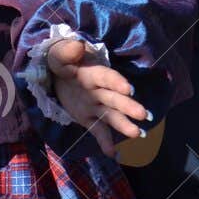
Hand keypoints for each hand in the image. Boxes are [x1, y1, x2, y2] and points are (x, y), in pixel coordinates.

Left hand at [47, 38, 147, 156]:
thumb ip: (66, 52)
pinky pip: (98, 130)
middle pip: (114, 98)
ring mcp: (95, 106)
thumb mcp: (58, 54)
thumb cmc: (61, 61)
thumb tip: (77, 46)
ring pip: (111, 116)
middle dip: (128, 106)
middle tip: (142, 114)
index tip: (128, 89)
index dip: (116, 82)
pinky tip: (112, 153)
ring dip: (124, 124)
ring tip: (137, 133)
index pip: (106, 77)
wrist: (56, 74)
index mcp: (92, 73)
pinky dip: (105, 142)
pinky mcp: (87, 118)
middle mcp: (98, 91)